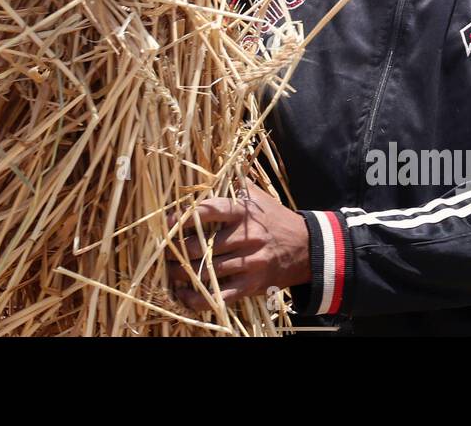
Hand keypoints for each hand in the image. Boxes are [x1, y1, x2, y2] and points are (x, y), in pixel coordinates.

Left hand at [166, 178, 310, 309]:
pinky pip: (222, 295)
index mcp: (244, 213)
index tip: (168, 221)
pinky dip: (200, 299)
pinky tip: (185, 296)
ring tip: (168, 270)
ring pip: (209, 271)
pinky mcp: (252, 284)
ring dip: (183, 273)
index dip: (185, 217)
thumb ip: (234, 184)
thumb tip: (207, 172)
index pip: (210, 211)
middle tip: (162, 251)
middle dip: (177, 250)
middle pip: (203, 246)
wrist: (307, 248)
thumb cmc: (275, 218)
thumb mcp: (258, 197)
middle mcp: (246, 238)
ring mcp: (250, 262)